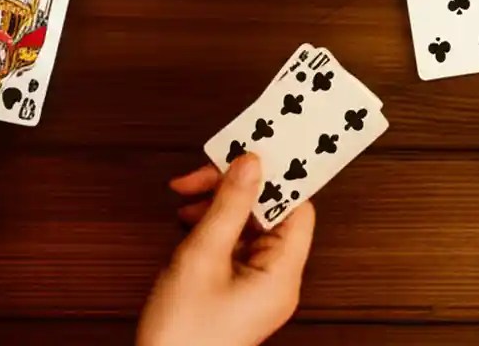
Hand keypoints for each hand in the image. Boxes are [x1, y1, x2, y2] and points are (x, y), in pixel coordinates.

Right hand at [137, 154, 314, 345]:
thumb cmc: (181, 334)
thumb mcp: (201, 258)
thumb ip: (228, 205)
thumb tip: (251, 163)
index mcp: (283, 273)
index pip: (298, 207)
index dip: (276, 177)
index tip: (249, 152)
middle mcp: (279, 280)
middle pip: (271, 213)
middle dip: (235, 189)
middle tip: (199, 177)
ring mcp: (259, 287)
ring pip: (249, 227)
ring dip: (219, 207)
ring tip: (185, 202)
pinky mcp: (239, 292)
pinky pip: (236, 247)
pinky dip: (214, 230)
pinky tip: (187, 222)